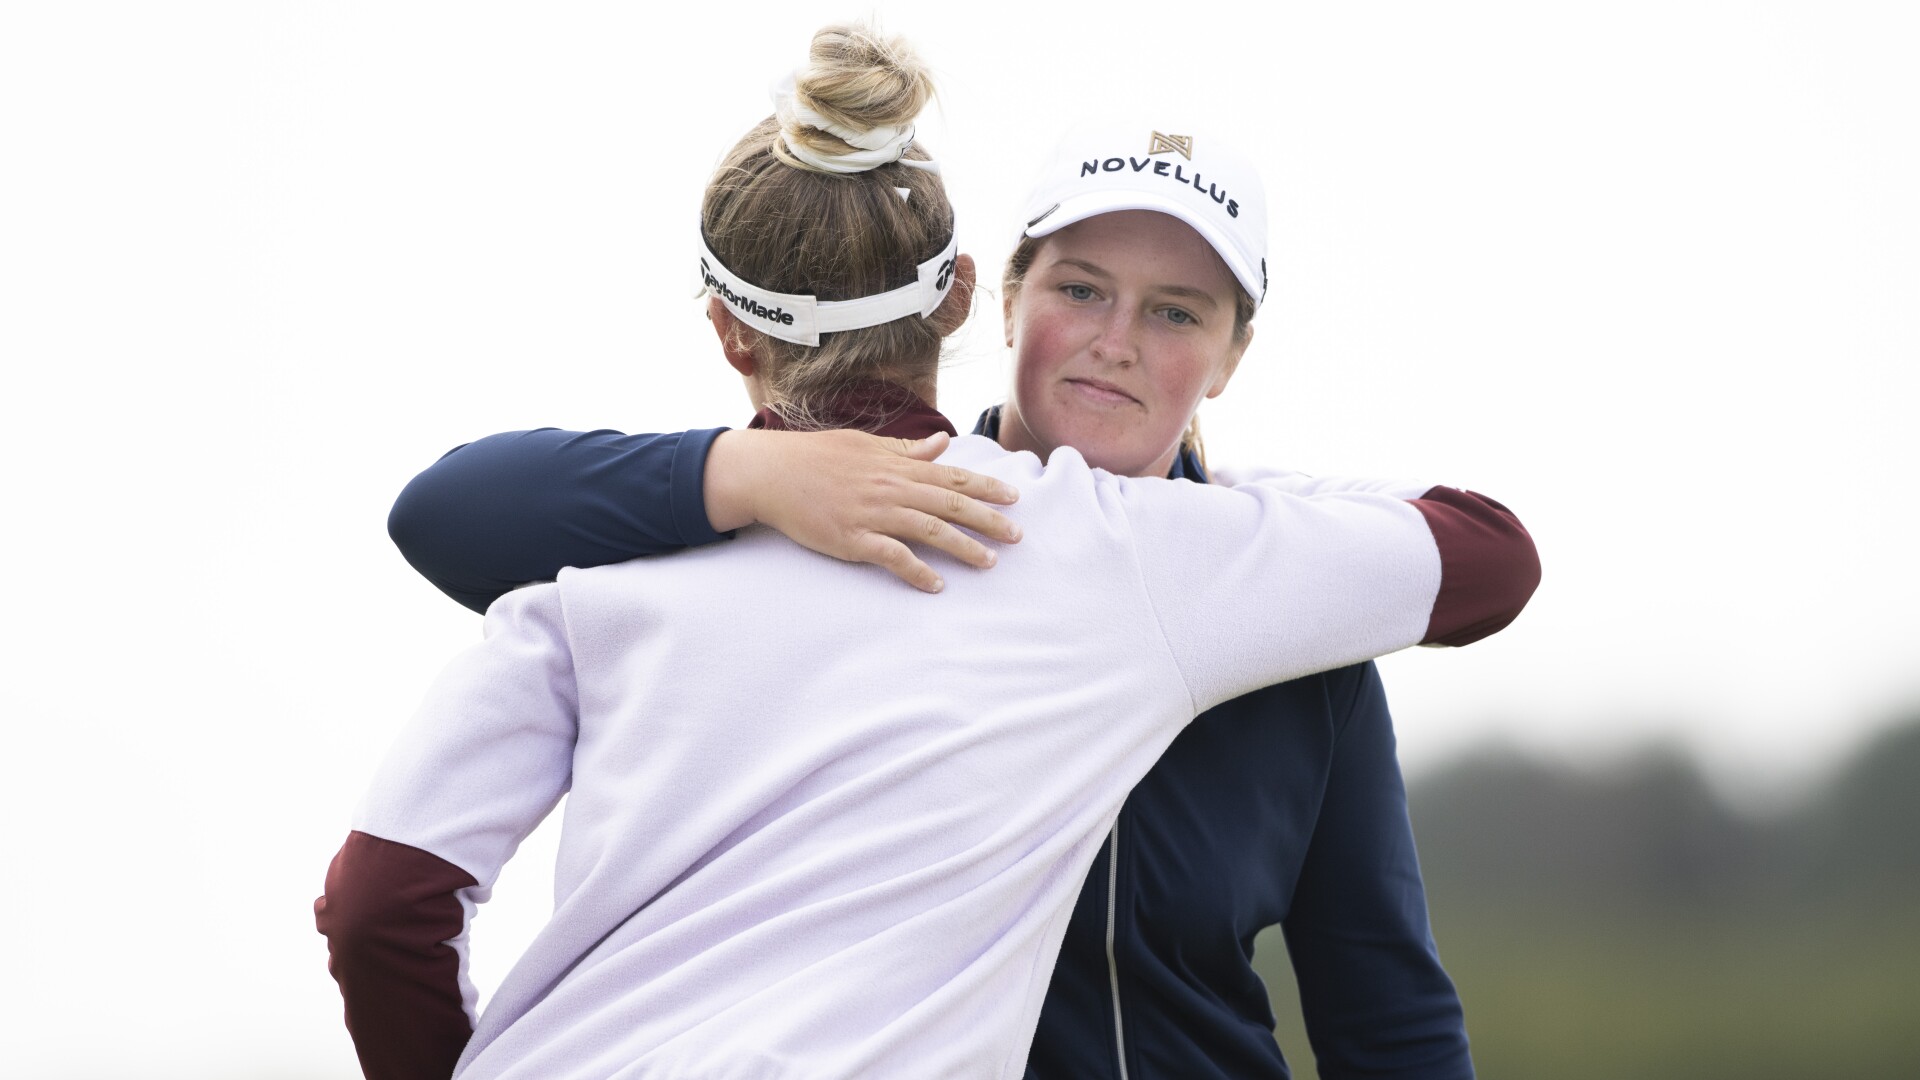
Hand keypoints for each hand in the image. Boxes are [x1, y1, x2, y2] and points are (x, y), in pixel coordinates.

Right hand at [704, 429, 1021, 592]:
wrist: (770, 473)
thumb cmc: (815, 456)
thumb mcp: (865, 444)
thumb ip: (906, 450)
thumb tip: (942, 444)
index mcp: (895, 464)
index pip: (951, 475)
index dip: (986, 486)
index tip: (1015, 497)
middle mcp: (889, 487)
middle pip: (949, 503)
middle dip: (988, 520)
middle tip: (1017, 536)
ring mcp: (871, 513)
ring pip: (928, 530)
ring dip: (962, 547)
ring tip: (988, 563)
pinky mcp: (851, 538)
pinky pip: (891, 557)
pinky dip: (916, 571)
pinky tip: (936, 585)